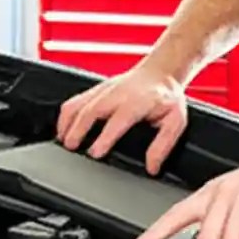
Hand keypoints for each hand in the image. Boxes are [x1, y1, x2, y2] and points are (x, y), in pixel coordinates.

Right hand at [55, 63, 187, 174]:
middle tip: (71, 148)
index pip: (118, 119)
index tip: (94, 153)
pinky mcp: (97, 88)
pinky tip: (65, 129)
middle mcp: (118, 93)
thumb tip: (152, 167)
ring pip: (79, 102)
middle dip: (78, 129)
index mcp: (138, 101)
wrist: (162, 71)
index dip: (104, 137)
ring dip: (67, 121)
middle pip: (91, 109)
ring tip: (63, 141)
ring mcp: (105, 88)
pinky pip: (76, 99)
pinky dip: (66, 114)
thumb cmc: (167, 96)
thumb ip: (163, 144)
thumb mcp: (175, 121)